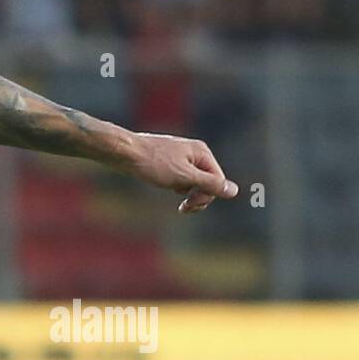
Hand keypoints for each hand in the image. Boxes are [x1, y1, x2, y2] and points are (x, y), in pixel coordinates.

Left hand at [121, 132, 237, 213]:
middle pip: (207, 181)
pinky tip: (163, 184)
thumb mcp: (183, 177)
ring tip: (170, 190)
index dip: (206, 197)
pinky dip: (175, 185)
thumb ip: (209, 184)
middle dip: (197, 196)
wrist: (124, 152)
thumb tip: (234, 191)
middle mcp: (194, 151)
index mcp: (202, 152)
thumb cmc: (153, 163)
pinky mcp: (169, 160)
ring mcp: (181, 155)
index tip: (189, 206)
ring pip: (193, 181)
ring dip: (185, 192)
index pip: (217, 181)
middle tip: (183, 208)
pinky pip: (180, 178)